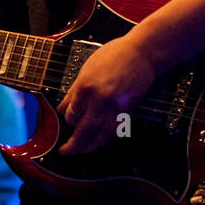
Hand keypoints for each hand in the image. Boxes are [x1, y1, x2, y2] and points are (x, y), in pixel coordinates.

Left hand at [56, 34, 160, 155]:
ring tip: (82, 151)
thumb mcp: (87, 68)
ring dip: (89, 147)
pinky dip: (106, 138)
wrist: (142, 53)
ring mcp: (115, 107)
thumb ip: (74, 91)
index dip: (68, 118)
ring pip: (101, 136)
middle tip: (65, 151)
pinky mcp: (128, 110)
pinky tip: (100, 140)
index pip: (71, 114)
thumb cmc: (114, 55)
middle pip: (83, 131)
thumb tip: (62, 108)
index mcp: (86, 87)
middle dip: (73, 145)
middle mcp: (100, 100)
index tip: (68, 118)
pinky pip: (115, 130)